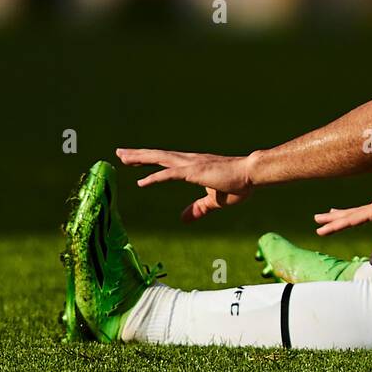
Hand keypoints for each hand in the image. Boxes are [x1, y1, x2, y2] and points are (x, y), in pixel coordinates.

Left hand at [116, 148, 255, 222]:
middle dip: (138, 155)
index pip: (166, 162)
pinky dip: (155, 178)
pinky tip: (141, 181)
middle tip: (120, 152)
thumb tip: (183, 219)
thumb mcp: (214, 201)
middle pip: (158, 156)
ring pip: (160, 159)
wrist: (251, 174)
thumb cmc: (237, 185)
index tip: (134, 161)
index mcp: (194, 166)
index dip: (149, 161)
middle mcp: (189, 161)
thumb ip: (198, 209)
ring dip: (140, 158)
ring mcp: (191, 165)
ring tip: (122, 156)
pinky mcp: (195, 172)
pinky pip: (170, 175)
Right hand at [314, 176, 371, 266]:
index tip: (318, 231)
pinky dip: (370, 209)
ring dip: (348, 212)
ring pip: (363, 209)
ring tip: (336, 211)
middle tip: (317, 218)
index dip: (334, 227)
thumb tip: (371, 264)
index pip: (351, 219)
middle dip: (334, 216)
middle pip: (352, 211)